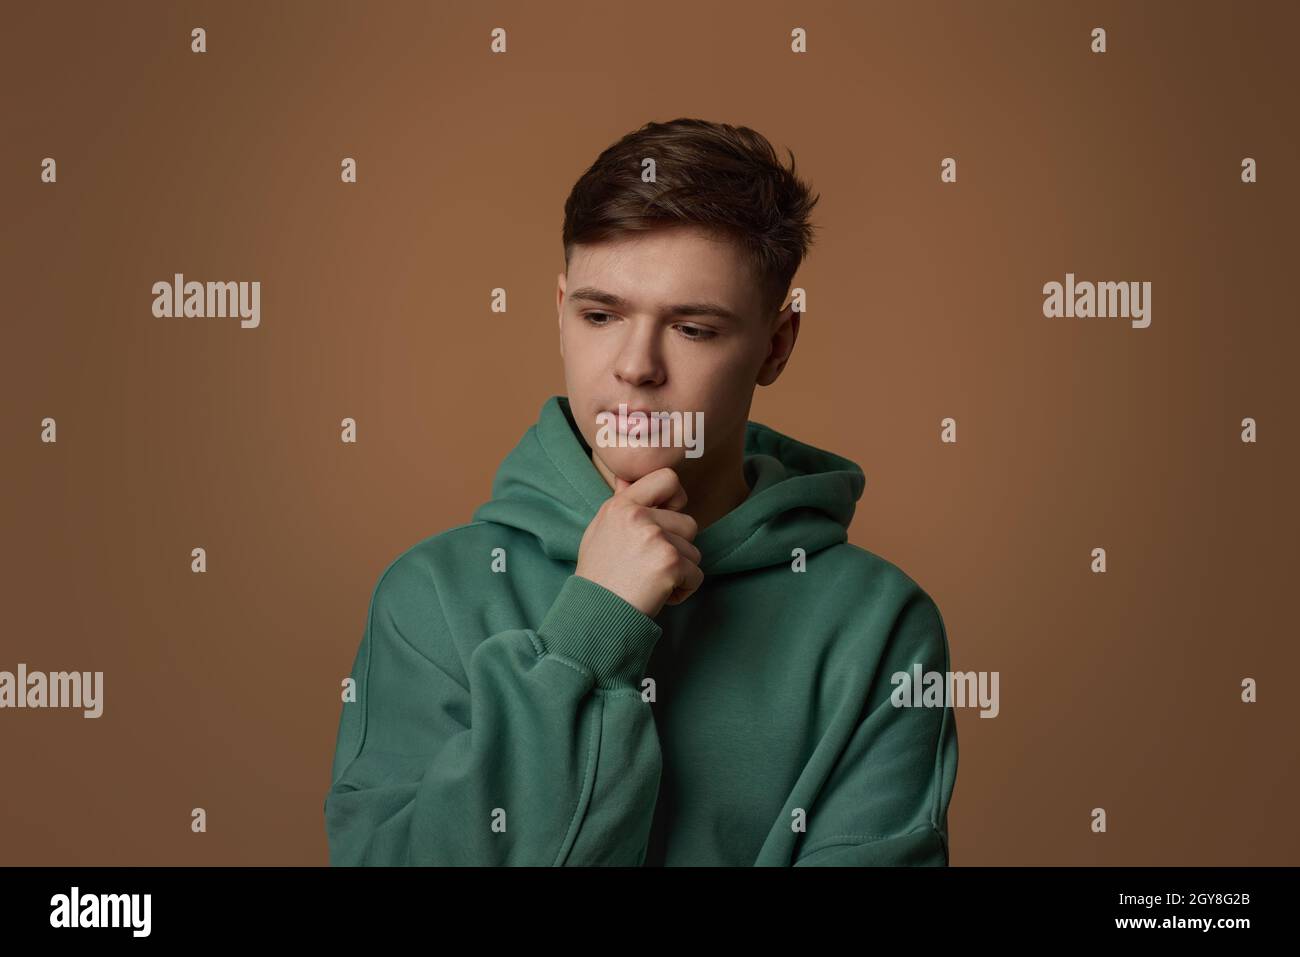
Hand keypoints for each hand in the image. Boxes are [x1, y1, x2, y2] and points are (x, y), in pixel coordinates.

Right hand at [575, 466, 703, 617]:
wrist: (594, 614)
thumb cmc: (598, 576)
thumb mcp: (600, 531)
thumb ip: (620, 505)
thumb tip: (627, 480)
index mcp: (621, 505)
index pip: (667, 478)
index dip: (675, 498)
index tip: (666, 519)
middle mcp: (638, 516)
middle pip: (688, 523)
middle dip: (677, 548)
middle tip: (650, 566)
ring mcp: (656, 538)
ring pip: (694, 551)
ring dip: (679, 571)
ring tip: (649, 581)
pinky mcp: (670, 562)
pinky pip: (696, 575)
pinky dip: (682, 590)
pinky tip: (657, 594)